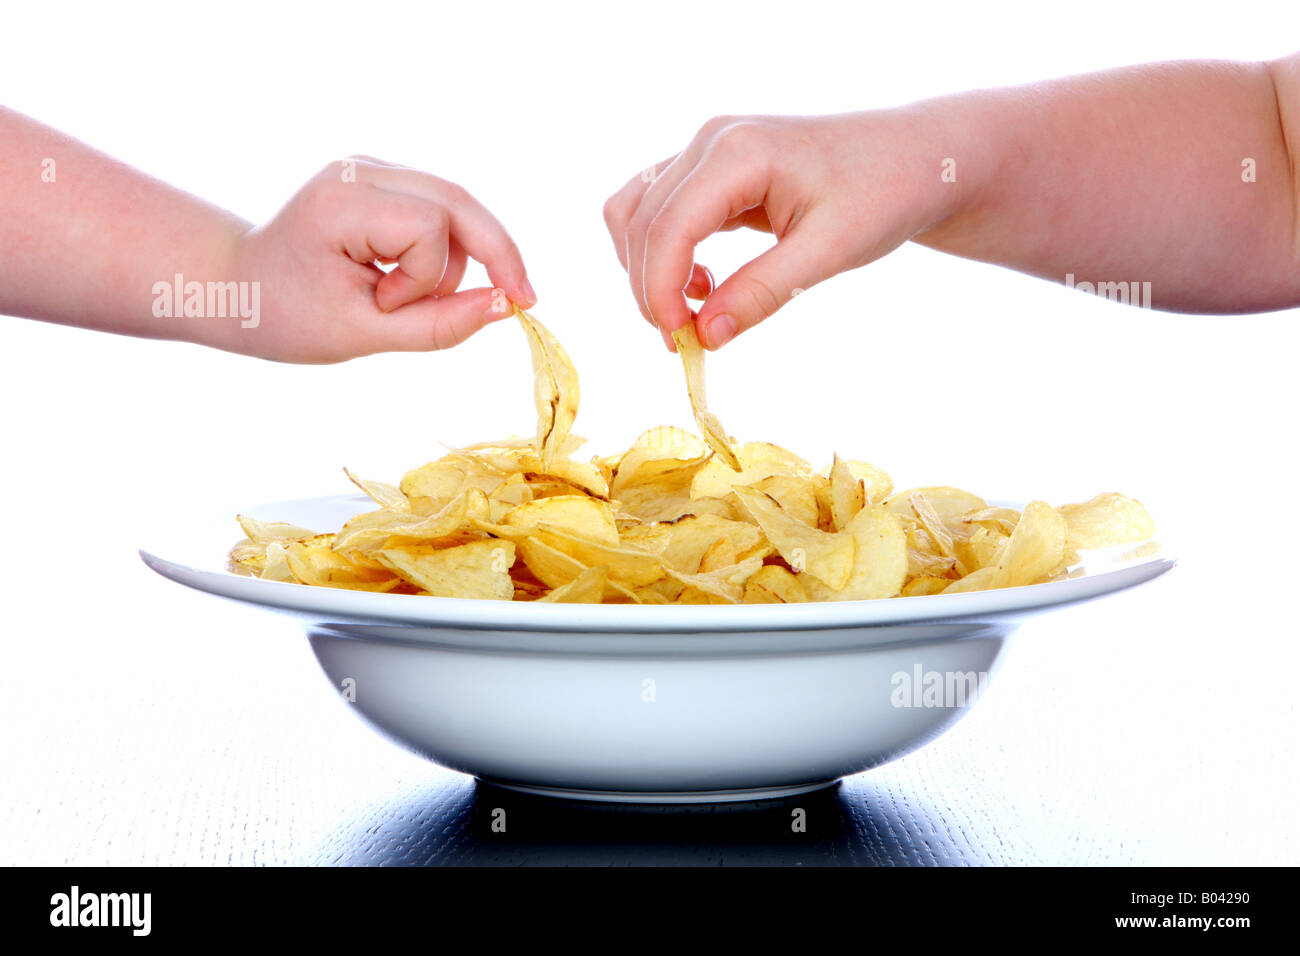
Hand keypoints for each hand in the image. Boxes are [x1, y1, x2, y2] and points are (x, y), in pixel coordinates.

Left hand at [229, 156, 534, 362]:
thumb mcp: (361, 334)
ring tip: (405, 297)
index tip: (386, 307)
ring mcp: (370, 167)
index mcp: (342, 200)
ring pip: (457, 205)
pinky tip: (414, 276)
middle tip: (523, 300)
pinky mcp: (381, 178)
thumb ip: (438, 325)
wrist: (235, 286)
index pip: (431, 226)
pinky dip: (444, 249)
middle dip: (494, 254)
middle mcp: (358, 169)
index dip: (429, 277)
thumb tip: (508, 308)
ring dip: (456, 258)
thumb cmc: (286, 315)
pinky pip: (442, 208)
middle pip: (460, 200)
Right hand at [603, 112, 952, 349]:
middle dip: (651, 289)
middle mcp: (710, 141)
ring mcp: (706, 150)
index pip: (667, 227)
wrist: (912, 158)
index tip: (680, 342)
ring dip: (649, 270)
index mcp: (738, 152)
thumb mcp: (830, 252)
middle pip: (641, 222)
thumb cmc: (882, 194)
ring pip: (636, 214)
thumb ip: (763, 292)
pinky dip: (663, 253)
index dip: (659, 291)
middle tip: (686, 342)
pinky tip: (704, 285)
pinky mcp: (710, 168)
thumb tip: (705, 337)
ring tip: (694, 313)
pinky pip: (658, 210)